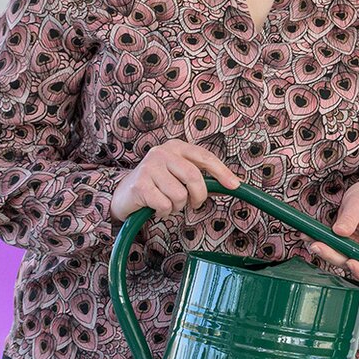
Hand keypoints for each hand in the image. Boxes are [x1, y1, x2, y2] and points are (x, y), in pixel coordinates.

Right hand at [110, 140, 239, 219]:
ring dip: (177, 206)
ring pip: (179, 194)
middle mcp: (162, 152)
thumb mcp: (179, 175)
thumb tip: (231, 185)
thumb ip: (201, 178)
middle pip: (194, 177)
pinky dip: (164, 212)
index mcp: (176, 147)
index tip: (235, 185)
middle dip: (198, 196)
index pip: (205, 157)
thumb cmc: (157, 185)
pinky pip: (165, 204)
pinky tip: (156, 208)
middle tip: (195, 204)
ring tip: (167, 203)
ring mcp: (149, 167)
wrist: (123, 194)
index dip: (222, 172)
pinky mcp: (140, 184)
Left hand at [310, 179, 358, 284]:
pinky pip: (331, 249)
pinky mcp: (343, 244)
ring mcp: (355, 248)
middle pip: (353, 265)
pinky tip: (309, 235)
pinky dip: (320, 243)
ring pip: (338, 258)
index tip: (351, 263)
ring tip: (311, 239)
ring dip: (324, 252)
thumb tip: (339, 231)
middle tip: (318, 246)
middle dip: (334, 257)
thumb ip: (352, 216)